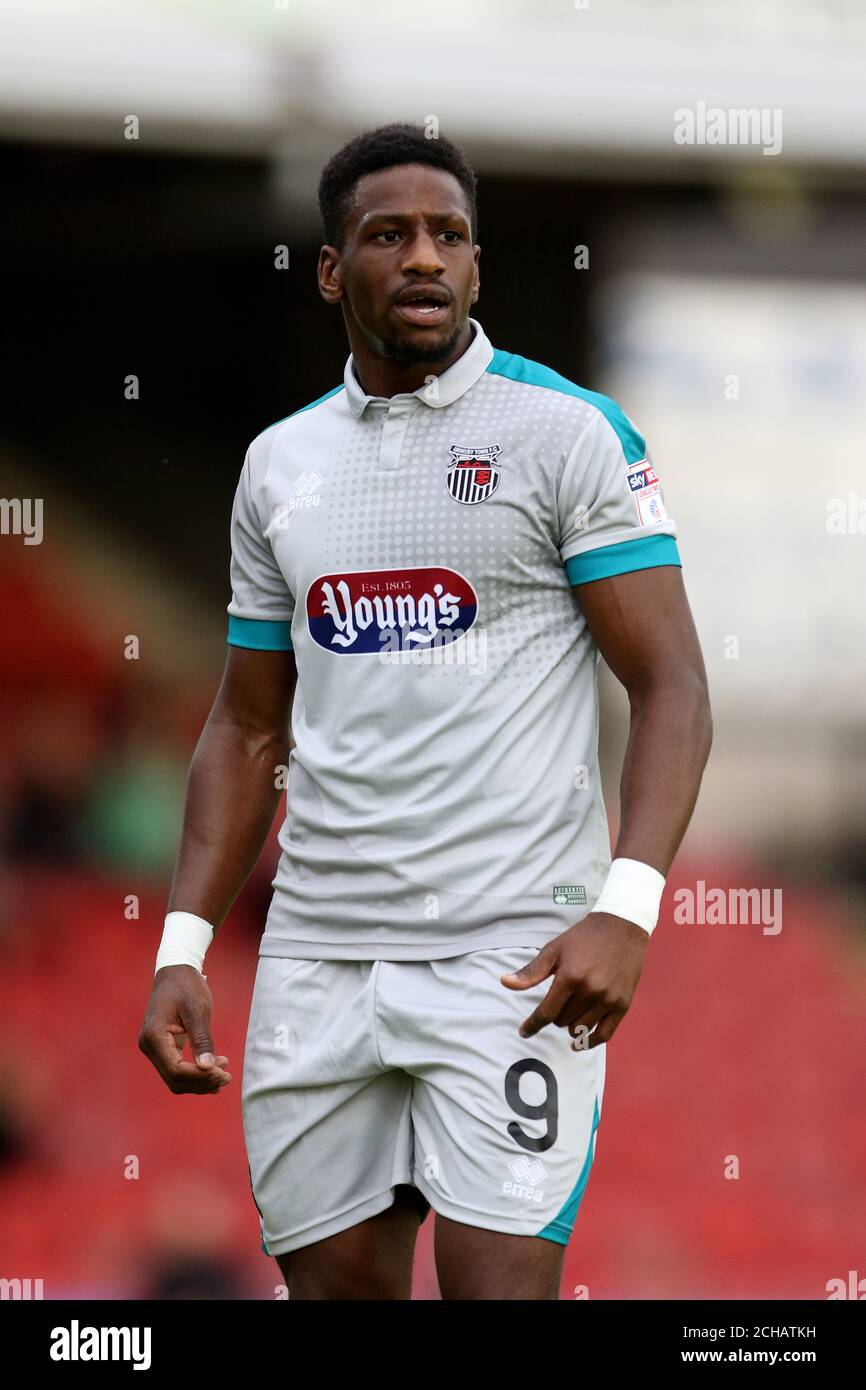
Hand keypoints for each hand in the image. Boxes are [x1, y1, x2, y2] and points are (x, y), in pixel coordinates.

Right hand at [138, 966, 231, 1093]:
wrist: (175, 972)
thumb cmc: (186, 986)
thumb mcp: (197, 1010)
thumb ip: (202, 1039)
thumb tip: (208, 1067)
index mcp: (154, 1036)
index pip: (176, 1070)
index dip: (200, 1077)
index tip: (222, 1071)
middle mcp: (148, 1046)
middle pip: (175, 1079)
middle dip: (202, 1081)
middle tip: (227, 1075)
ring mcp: (153, 1048)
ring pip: (176, 1078)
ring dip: (200, 1080)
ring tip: (224, 1072)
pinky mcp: (162, 1048)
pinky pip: (177, 1069)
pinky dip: (195, 1075)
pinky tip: (214, 1074)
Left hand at [500, 913, 648, 1047]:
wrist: (621, 927)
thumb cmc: (584, 938)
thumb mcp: (554, 950)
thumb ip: (531, 972)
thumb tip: (505, 983)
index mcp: (570, 977)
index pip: (546, 1013)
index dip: (532, 1025)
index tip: (524, 1032)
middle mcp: (590, 991)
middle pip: (561, 1021)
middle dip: (554, 1015)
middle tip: (559, 1000)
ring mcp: (608, 1000)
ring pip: (579, 1029)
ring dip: (569, 1024)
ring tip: (570, 1010)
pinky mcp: (622, 1005)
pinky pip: (604, 1035)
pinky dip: (589, 1042)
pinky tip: (579, 1043)